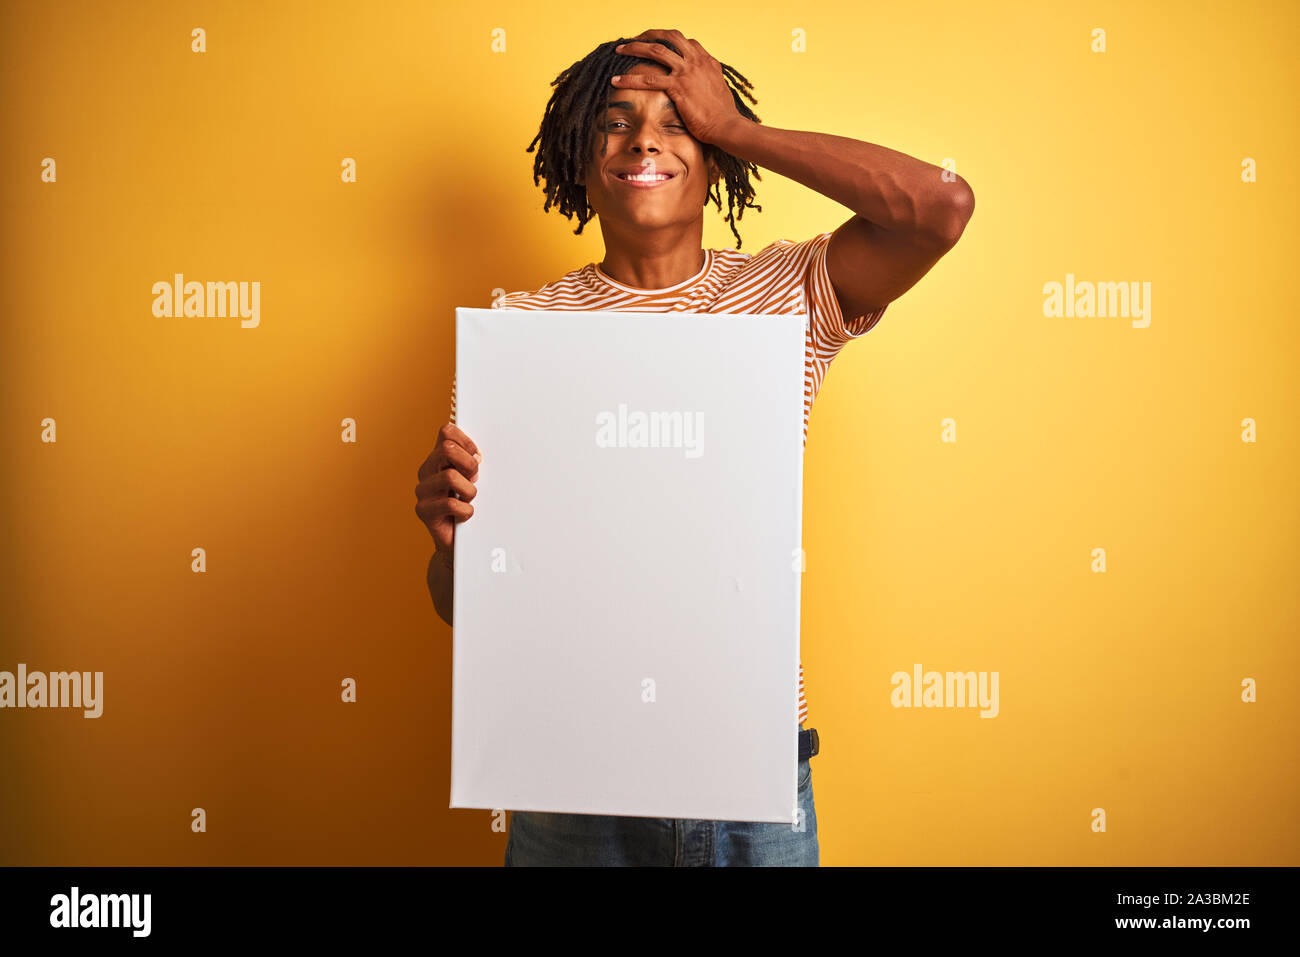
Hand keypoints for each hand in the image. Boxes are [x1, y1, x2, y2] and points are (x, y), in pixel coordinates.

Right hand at [415, 423, 480, 569]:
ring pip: (449, 476)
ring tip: (469, 500)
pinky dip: (465, 510)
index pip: (446, 432)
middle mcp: (426, 472)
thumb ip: (471, 463)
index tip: (478, 457)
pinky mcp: (424, 511)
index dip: (466, 441)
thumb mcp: (471, 480)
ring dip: (469, 490)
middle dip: (469, 464)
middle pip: (447, 449)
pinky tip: (465, 514)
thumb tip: (477, 455)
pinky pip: (450, 504)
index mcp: (437, 459)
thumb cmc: (467, 506)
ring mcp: (423, 491)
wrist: (458, 542)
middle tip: (475, 479)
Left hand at [612, 30, 742, 145]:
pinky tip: (616, 80)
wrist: (727, 126)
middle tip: (634, 39)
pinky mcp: (678, 87)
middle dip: (649, 35)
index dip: (667, 39)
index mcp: (707, 61)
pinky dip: (629, 79)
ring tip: (619, 51)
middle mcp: (697, 61)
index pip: (685, 41)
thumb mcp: (718, 91)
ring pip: (656, 50)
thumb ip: (707, 82)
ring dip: (634, 48)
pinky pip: (648, 79)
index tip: (655, 43)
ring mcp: (687, 72)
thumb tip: (700, 85)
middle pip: (669, 37)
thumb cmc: (723, 115)